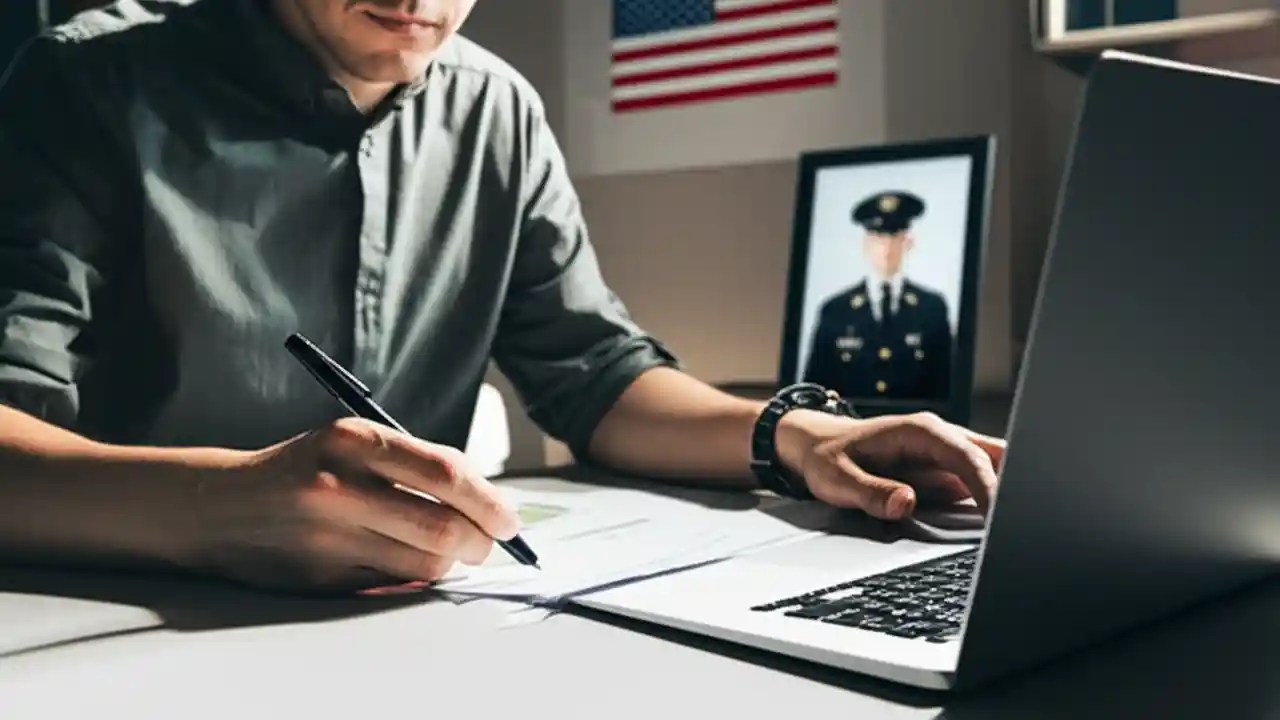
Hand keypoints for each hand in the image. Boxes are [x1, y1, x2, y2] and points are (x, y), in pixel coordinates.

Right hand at [187, 418, 520, 593]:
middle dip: (482, 540)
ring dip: (451, 560)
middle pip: (443, 526)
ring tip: (448, 548)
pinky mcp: (321, 576)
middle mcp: (340, 485)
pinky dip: (414, 575)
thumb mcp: (355, 442)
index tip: (509, 519)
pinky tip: (405, 559)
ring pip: (425, 561)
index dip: (489, 500)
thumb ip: (416, 465)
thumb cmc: (308, 468)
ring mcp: (329, 535)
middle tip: (490, 543)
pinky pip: (394, 582)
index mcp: (355, 439)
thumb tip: (487, 500)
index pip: (446, 473)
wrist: (220, 504)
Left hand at [777, 410, 1003, 520]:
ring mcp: (945, 453)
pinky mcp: (944, 471)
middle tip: (1022, 522)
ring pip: (992, 467)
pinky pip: (978, 482)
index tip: (998, 514)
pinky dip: (993, 500)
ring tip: (1017, 527)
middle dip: (1013, 485)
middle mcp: (939, 437)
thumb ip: (871, 492)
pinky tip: (998, 524)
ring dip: (1007, 491)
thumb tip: (905, 503)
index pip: (967, 455)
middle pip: (992, 456)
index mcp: (920, 432)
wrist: (816, 446)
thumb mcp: (838, 479)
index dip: (988, 485)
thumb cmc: (827, 458)